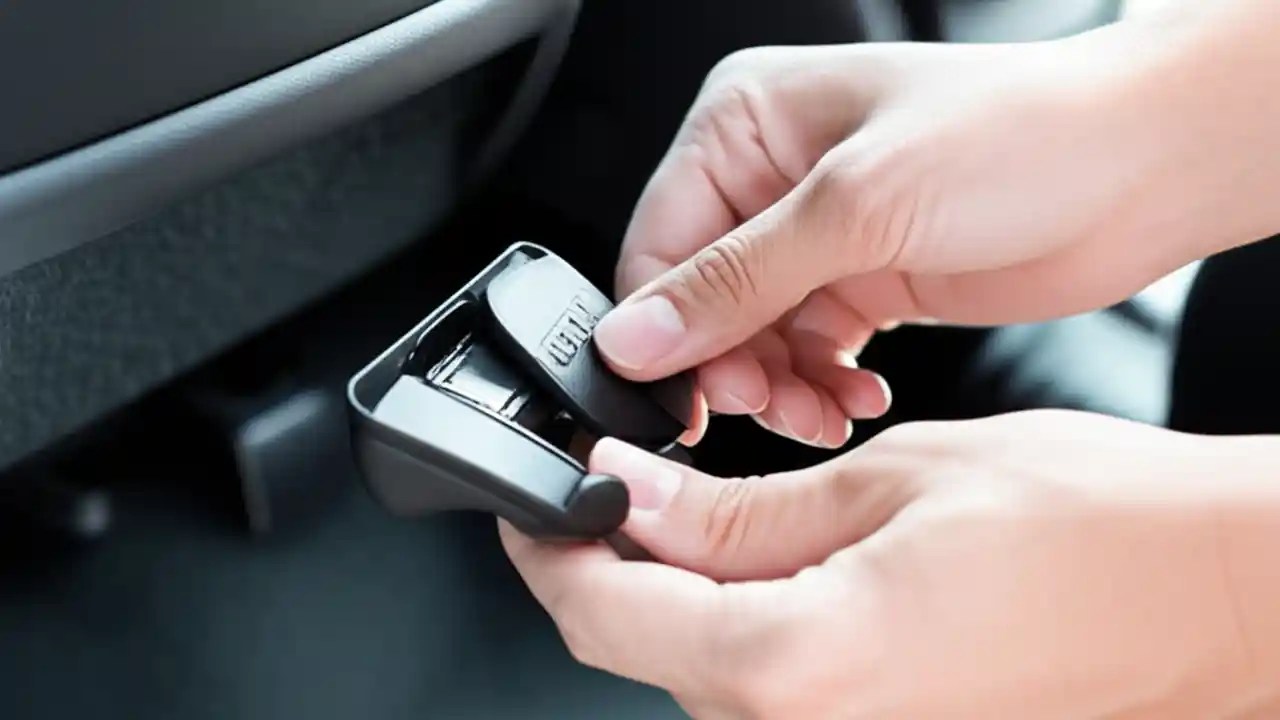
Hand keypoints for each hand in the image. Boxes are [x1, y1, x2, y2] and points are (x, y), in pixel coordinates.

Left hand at [501, 412, 1279, 717]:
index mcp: (794, 664)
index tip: (538, 498)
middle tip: (630, 477)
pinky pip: (773, 682)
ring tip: (712, 508)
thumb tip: (632, 495)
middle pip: (646, 646)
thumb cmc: (1087, 532)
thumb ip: (736, 510)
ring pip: (705, 666)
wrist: (1210, 593)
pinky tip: (780, 557)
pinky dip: (747, 617)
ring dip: (683, 588)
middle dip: (617, 560)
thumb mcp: (883, 481)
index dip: (552, 547)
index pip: (603, 616)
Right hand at [595, 26, 1235, 446]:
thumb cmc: (1017, 137)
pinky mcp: (864, 281)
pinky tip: (858, 395)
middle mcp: (773, 178)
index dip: (664, 329)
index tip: (683, 397)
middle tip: (767, 404)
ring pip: (754, 339)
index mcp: (745, 124)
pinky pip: (809, 353)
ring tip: (822, 411)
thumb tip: (635, 337)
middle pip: (702, 303)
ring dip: (780, 387)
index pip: (659, 244)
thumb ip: (735, 282)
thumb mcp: (855, 206)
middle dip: (733, 365)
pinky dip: (823, 386)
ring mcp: (820, 234)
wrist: (1142, 168)